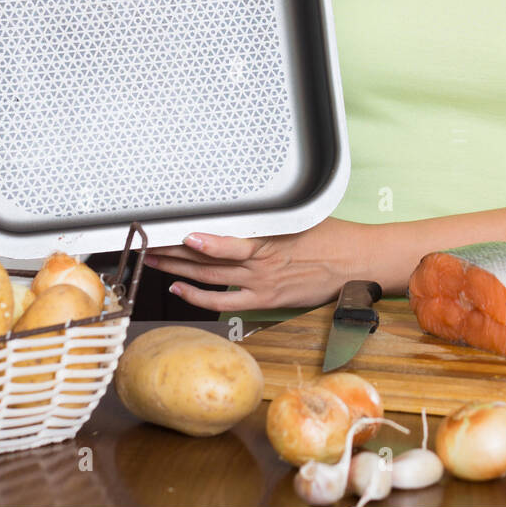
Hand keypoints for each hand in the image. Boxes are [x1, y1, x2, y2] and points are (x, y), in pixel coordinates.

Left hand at [145, 217, 366, 313]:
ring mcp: (261, 284)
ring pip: (209, 278)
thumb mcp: (298, 217)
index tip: (174, 231)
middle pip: (208, 258)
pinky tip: (180, 288)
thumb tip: (243, 205)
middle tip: (151, 242)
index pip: (224, 239)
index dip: (198, 238)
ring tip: (155, 260)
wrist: (354, 263)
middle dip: (175, 250)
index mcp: (268, 237)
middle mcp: (260, 262)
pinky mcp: (265, 301)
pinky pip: (223, 302)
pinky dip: (198, 297)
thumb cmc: (330, 236)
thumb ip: (268, 217)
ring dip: (178, 269)